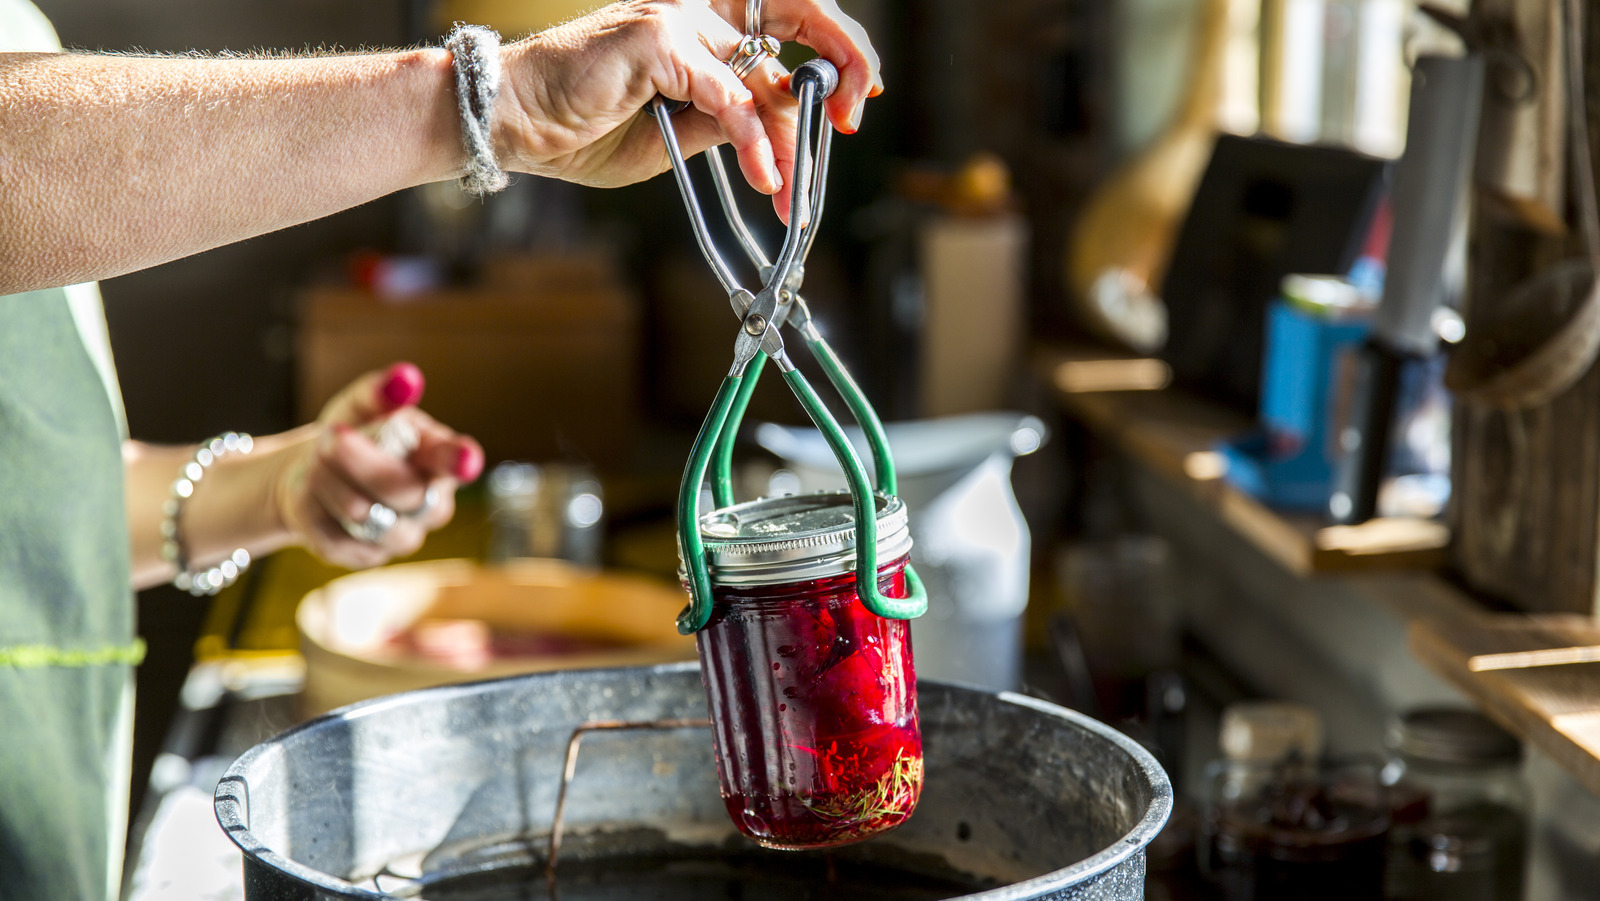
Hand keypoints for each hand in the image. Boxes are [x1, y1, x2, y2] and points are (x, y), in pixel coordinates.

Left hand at [274, 363, 484, 569]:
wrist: (313, 473)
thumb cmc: (352, 435)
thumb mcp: (360, 407)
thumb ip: (379, 393)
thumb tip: (403, 380)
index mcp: (438, 459)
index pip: (455, 462)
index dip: (459, 461)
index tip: (464, 460)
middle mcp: (430, 503)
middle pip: (402, 489)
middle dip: (361, 460)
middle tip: (332, 436)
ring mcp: (401, 535)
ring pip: (365, 515)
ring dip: (330, 482)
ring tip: (315, 460)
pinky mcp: (366, 556)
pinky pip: (335, 537)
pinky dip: (315, 508)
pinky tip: (313, 492)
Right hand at [495, 0, 881, 219]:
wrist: (518, 125)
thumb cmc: (581, 130)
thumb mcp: (675, 138)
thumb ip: (726, 126)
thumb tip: (780, 136)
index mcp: (702, 31)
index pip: (785, 34)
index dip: (830, 61)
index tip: (851, 108)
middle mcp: (696, 12)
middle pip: (795, 23)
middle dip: (840, 66)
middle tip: (852, 120)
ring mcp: (679, 18)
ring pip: (763, 73)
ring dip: (788, 138)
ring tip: (792, 187)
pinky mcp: (660, 38)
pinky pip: (728, 95)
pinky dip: (753, 139)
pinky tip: (765, 175)